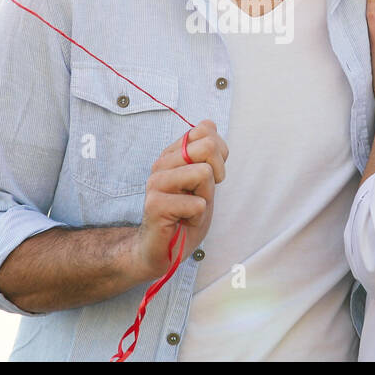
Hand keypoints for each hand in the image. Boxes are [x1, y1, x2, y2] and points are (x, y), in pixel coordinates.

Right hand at [134, 120, 227, 278]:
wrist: (160, 251)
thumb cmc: (184, 218)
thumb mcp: (205, 184)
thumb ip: (208, 155)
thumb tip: (208, 123)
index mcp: (173, 154)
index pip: (206, 131)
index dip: (219, 156)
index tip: (210, 178)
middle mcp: (162, 163)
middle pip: (207, 146)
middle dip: (216, 174)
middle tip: (202, 195)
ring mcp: (156, 182)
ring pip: (203, 172)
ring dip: (205, 198)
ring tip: (191, 210)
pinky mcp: (155, 204)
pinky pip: (196, 203)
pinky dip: (197, 216)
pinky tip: (183, 222)